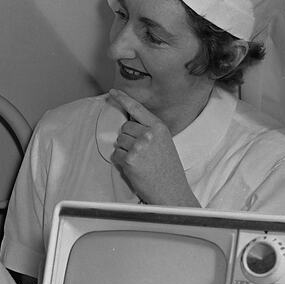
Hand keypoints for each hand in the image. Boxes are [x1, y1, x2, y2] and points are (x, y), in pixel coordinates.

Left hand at [103, 91, 196, 205]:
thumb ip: (149, 131)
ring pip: (118, 142)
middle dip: (127, 139)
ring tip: (140, 162)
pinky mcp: (130, 159)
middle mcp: (149, 133)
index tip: (112, 92)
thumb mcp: (164, 143)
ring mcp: (139, 146)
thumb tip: (128, 125)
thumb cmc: (168, 169)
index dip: (123, 99)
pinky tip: (135, 169)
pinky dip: (121, 163)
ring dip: (124, 151)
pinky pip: (116, 155)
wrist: (172, 191)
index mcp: (159, 127)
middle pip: (124, 128)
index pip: (137, 109)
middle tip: (140, 153)